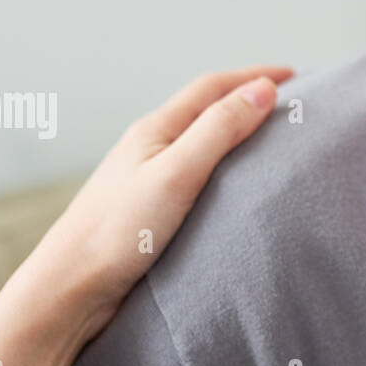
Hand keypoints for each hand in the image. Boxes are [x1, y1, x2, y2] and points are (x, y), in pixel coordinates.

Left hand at [0, 66, 291, 365]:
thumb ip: (219, 131)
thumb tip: (262, 90)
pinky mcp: (150, 215)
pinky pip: (195, 178)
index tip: (295, 76)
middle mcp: (150, 150)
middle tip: (288, 104)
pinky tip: (234, 190)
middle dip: (247, 100)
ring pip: (199, 145)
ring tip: (269, 142)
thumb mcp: (177, 174)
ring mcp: (148, 182)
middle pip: (205, 111)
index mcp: (154, 131)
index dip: (254, 77)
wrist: (70, 290)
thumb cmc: (117, 234)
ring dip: (234, 134)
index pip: (212, 88)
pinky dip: (223, 170)